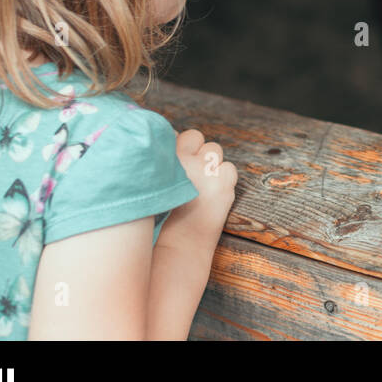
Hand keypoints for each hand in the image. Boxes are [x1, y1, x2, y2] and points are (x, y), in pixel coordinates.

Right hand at [159, 128, 236, 246]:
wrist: (176, 248)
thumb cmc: (159, 221)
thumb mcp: (151, 186)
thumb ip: (160, 165)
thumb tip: (171, 141)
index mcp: (160, 160)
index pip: (174, 134)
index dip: (178, 148)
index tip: (178, 162)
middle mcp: (182, 160)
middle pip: (194, 135)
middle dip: (195, 150)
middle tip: (192, 171)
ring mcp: (204, 170)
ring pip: (214, 149)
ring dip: (211, 162)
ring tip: (203, 183)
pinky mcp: (223, 182)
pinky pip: (230, 168)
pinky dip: (226, 178)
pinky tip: (215, 193)